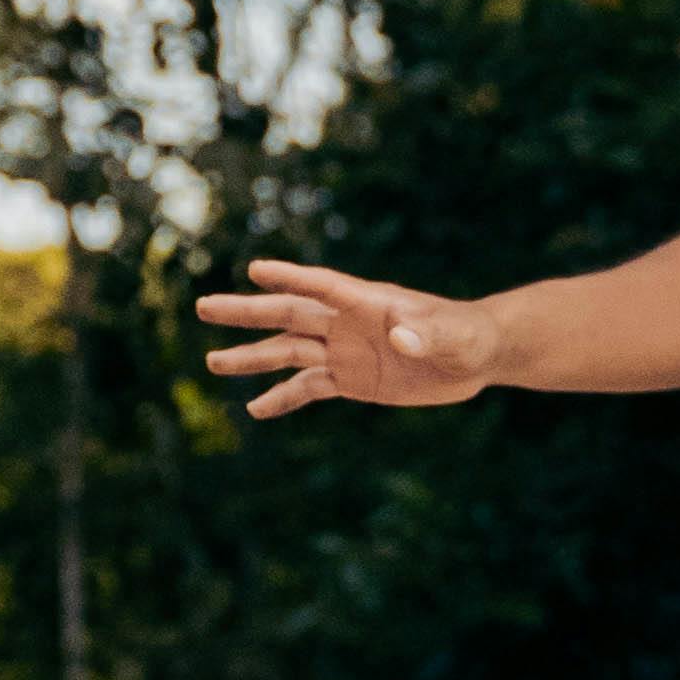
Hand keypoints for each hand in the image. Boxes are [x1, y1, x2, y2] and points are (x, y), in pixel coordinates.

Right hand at [199, 254, 500, 419]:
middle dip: (247, 312)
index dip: (290, 277)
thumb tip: (401, 338)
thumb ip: (424, 333)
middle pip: (288, 314)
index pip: (321, 286)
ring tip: (213, 363)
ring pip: (288, 352)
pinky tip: (254, 409)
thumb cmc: (467, 335)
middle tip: (204, 307)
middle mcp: (346, 323)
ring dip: (251, 358)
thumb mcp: (450, 336)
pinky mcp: (350, 380)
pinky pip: (307, 388)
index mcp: (367, 302)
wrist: (475, 356)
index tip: (255, 270)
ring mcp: (344, 351)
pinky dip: (281, 398)